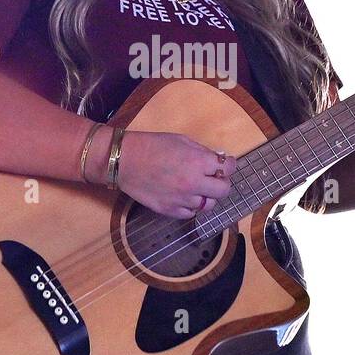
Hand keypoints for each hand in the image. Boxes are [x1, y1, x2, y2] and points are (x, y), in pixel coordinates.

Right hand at [115, 131, 236, 219]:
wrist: (125, 161)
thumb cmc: (152, 145)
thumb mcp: (181, 140)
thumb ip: (202, 152)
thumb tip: (218, 160)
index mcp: (198, 162)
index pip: (228, 168)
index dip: (229, 165)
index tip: (226, 164)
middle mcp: (194, 183)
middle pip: (223, 191)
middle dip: (222, 183)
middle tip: (215, 178)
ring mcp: (182, 199)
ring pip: (208, 205)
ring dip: (206, 196)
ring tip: (197, 188)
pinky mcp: (170, 210)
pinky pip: (190, 213)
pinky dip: (190, 206)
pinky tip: (183, 196)